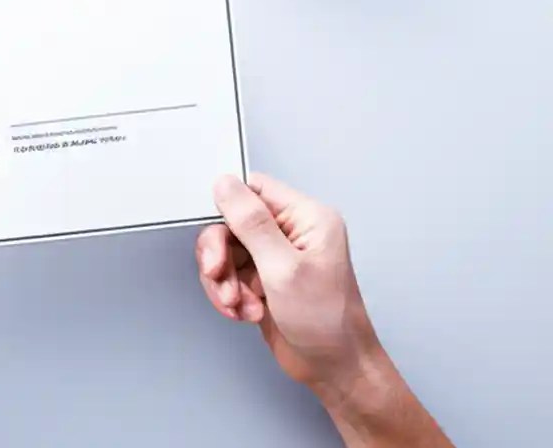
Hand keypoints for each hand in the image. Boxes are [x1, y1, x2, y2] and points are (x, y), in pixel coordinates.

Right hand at [195, 174, 383, 398]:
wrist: (335, 369)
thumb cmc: (327, 322)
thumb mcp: (283, 268)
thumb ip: (252, 224)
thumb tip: (226, 185)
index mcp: (307, 218)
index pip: (254, 189)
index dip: (228, 207)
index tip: (219, 234)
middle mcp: (291, 233)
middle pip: (232, 223)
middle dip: (220, 254)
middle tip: (218, 275)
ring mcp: (276, 258)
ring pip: (226, 252)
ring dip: (224, 281)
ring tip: (237, 303)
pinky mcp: (263, 280)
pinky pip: (229, 276)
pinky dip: (228, 296)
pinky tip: (244, 311)